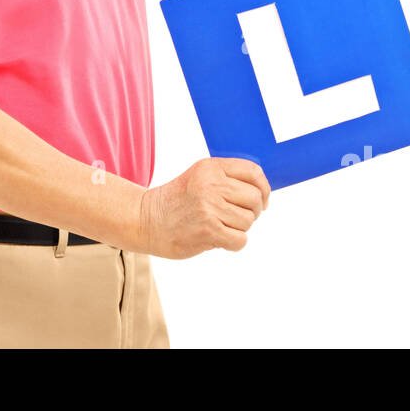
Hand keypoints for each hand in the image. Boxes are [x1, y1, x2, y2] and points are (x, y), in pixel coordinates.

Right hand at [136, 157, 270, 258]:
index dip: (264, 188)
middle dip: (251, 212)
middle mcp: (211, 184)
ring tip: (219, 227)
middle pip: (255, 198)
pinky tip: (218, 239)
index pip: (253, 172)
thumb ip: (227, 179)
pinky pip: (240, 240)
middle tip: (235, 217)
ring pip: (248, 221)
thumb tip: (263, 193)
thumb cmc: (177, 201)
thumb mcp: (199, 178)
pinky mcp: (207, 230)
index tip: (262, 200)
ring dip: (238, 229)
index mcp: (211, 167)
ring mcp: (209, 207)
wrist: (145, 220)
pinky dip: (233, 243)